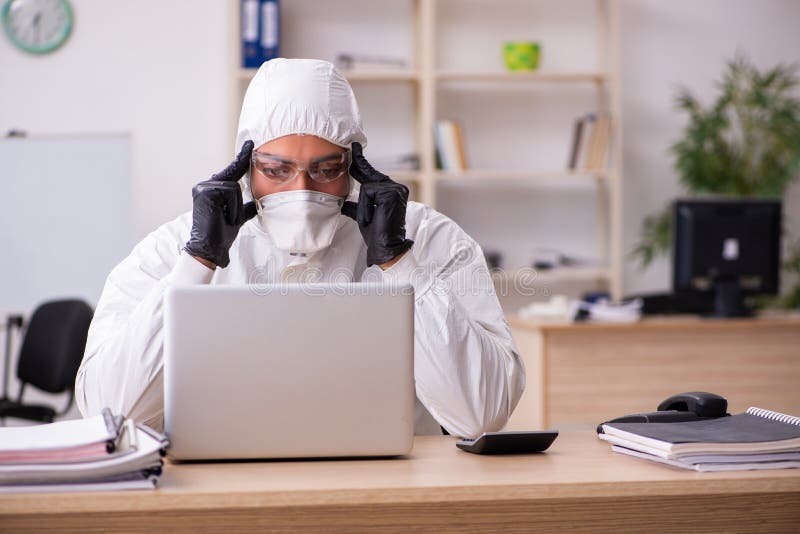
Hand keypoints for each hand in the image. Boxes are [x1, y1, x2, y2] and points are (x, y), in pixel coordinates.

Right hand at [183, 141, 256, 268]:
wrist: (210, 247)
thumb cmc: (221, 233)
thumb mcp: (237, 216)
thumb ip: (245, 207)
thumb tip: (256, 203)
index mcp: (212, 188)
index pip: (231, 172)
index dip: (242, 158)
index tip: (250, 143)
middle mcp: (206, 185)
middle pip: (235, 181)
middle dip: (236, 204)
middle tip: (225, 219)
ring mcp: (204, 187)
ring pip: (235, 188)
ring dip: (235, 208)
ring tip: (224, 219)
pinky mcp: (206, 191)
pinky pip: (231, 193)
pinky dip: (231, 208)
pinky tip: (221, 217)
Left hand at [341, 142, 413, 266]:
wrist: (386, 247)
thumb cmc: (376, 233)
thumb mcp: (362, 215)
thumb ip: (356, 205)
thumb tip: (343, 202)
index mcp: (390, 191)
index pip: (372, 174)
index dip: (361, 162)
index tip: (355, 147)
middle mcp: (396, 188)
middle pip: (369, 175)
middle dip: (358, 165)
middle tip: (353, 146)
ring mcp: (395, 189)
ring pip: (366, 187)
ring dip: (363, 206)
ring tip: (370, 219)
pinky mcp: (391, 193)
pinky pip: (368, 192)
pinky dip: (365, 207)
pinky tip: (372, 217)